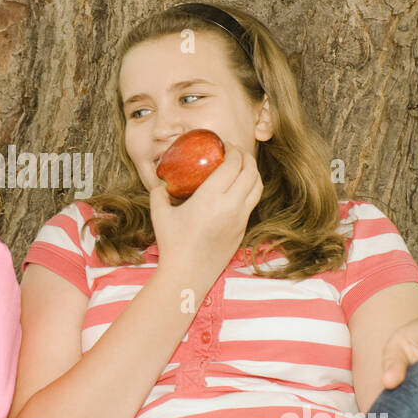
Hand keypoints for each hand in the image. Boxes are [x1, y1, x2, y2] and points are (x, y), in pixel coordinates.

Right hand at [150, 139, 262, 286]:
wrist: (188, 273)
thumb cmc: (172, 243)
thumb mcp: (159, 213)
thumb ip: (159, 193)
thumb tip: (162, 182)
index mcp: (211, 198)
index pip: (233, 164)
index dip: (233, 150)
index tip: (224, 144)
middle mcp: (231, 206)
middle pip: (251, 171)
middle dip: (246, 156)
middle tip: (235, 151)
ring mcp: (240, 218)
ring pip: (257, 187)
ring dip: (252, 171)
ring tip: (242, 165)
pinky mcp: (243, 229)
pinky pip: (252, 202)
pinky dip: (250, 188)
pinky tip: (238, 187)